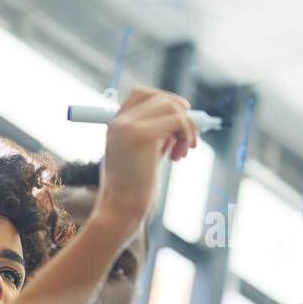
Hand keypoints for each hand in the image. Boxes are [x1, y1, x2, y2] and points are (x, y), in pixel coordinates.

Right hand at [94, 86, 198, 234]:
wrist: (120, 210)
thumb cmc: (131, 191)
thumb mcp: (140, 156)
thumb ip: (154, 136)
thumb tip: (181, 118)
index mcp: (114, 125)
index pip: (141, 93)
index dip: (165, 101)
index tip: (179, 121)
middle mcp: (119, 122)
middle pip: (161, 98)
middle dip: (181, 114)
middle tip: (187, 140)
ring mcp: (129, 127)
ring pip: (172, 107)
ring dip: (186, 127)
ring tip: (182, 152)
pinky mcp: (144, 135)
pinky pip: (178, 120)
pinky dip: (188, 134)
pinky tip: (180, 155)